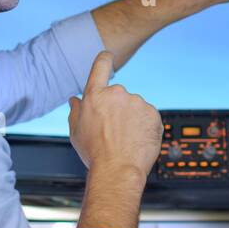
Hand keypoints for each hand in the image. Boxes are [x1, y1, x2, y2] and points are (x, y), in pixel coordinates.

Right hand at [68, 51, 162, 177]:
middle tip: (113, 131)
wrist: (118, 169)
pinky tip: (137, 140)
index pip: (101, 65)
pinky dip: (144, 126)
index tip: (108, 57)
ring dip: (131, 118)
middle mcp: (117, 94)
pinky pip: (148, 117)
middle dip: (117, 108)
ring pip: (134, 107)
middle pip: (118, 95)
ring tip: (125, 139)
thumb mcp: (76, 131)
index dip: (105, 60)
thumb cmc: (95, 153)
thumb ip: (76, 111)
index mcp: (95, 95)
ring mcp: (137, 103)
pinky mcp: (153, 114)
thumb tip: (75, 100)